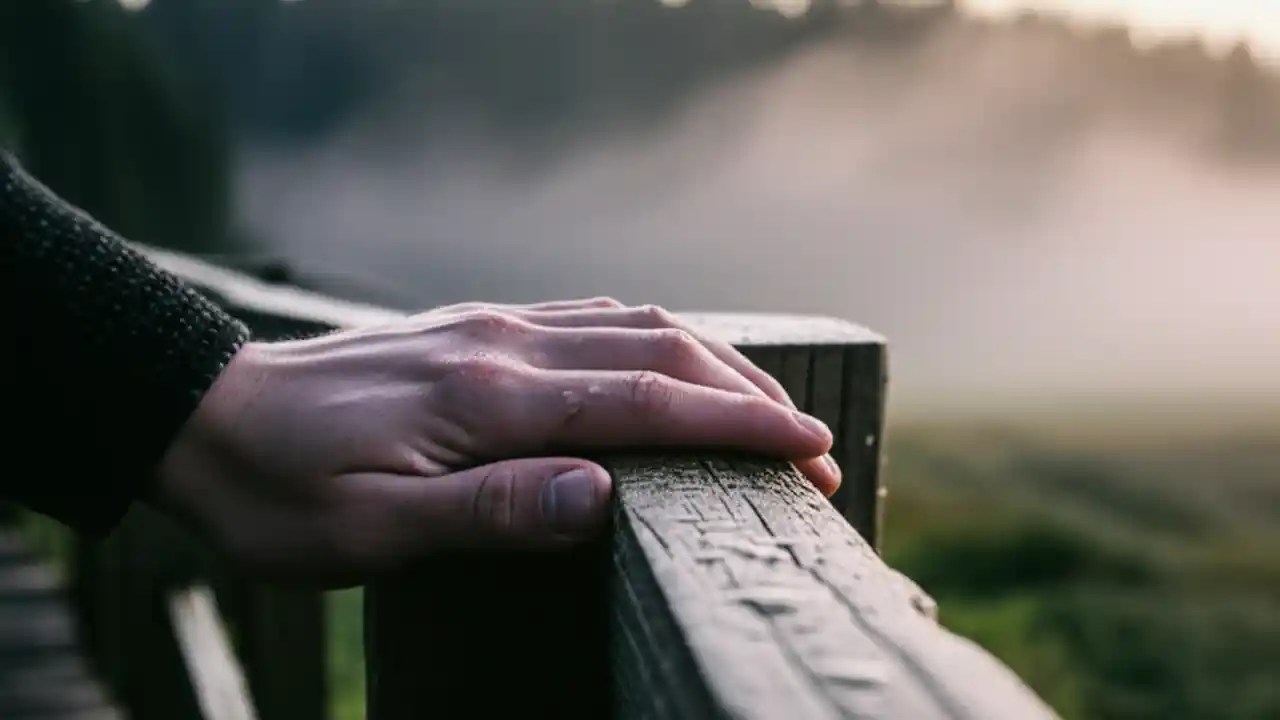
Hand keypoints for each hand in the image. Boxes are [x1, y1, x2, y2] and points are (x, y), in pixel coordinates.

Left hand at [151, 298, 837, 584]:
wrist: (202, 414)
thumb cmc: (280, 492)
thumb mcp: (372, 530)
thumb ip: (491, 509)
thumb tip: (604, 498)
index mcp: (490, 399)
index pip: (647, 401)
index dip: (738, 426)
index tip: (810, 451)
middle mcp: (504, 346)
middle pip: (660, 347)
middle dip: (748, 396)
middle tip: (812, 448)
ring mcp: (491, 328)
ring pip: (631, 323)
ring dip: (712, 359)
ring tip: (766, 406)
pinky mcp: (474, 330)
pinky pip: (588, 318)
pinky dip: (654, 338)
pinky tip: (671, 360)